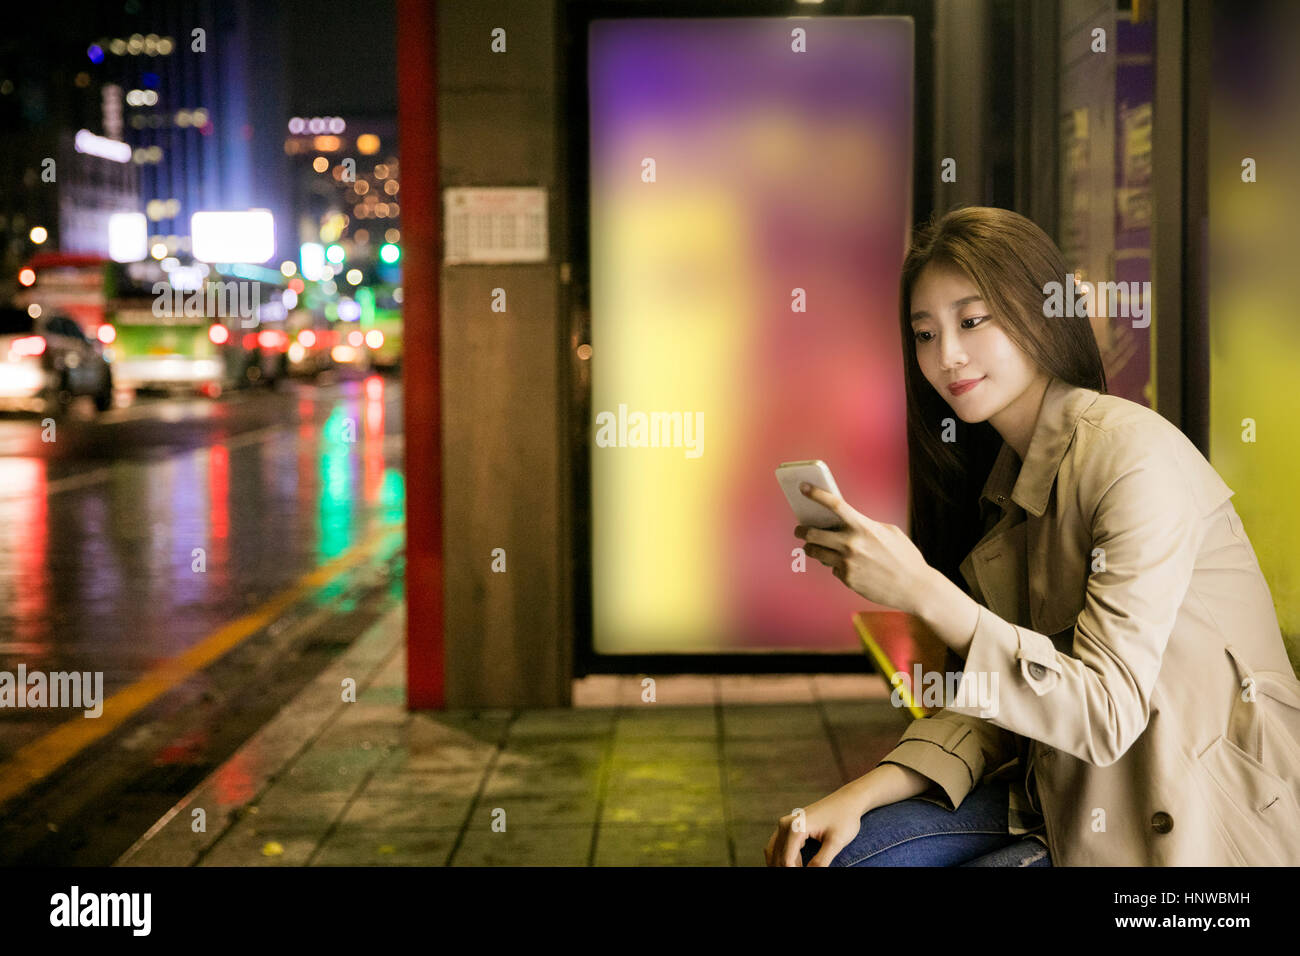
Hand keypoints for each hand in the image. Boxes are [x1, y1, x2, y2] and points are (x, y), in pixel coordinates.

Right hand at [764, 784, 870, 866]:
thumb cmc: (844, 819)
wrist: (847, 801)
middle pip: (778, 857)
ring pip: (774, 852)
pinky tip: (797, 865)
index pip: (786, 861)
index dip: (794, 872)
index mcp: (796, 828)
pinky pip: (778, 846)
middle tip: (804, 871)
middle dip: (786, 868)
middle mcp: (785, 824)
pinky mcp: (789, 825)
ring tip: (799, 868)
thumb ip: (821, 861)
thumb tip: (809, 873)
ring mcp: (785, 824)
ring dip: (783, 863)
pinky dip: (784, 858)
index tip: (809, 873)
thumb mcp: (836, 843)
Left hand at [794, 483, 934, 615]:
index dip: (816, 494)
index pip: (835, 504)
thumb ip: (866, 525)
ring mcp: (847, 562)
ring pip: (815, 552)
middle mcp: (851, 543)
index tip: (803, 487)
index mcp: (863, 526)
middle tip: (799, 529)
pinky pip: (833, 568)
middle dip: (802, 530)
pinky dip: (835, 565)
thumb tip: (846, 525)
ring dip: (810, 548)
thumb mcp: (889, 532)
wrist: (914, 587)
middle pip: (812, 533)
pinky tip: (845, 565)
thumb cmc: (904, 556)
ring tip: (810, 546)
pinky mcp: (847, 578)